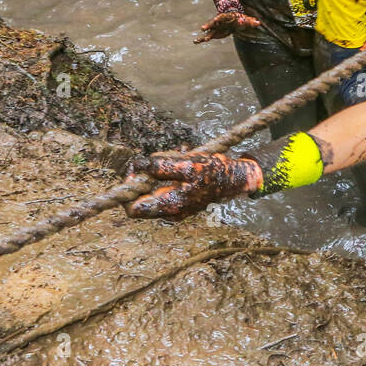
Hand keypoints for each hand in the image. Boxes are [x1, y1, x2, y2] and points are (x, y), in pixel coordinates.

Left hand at [126, 150, 262, 218]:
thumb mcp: (186, 165)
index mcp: (169, 205)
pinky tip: (184, 159)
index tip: (136, 170)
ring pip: (155, 187)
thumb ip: (159, 167)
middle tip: (162, 158)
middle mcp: (170, 210)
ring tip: (179, 155)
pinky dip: (171, 171)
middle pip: (142, 196)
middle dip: (148, 173)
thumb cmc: (213, 172)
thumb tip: (137, 166)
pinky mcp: (181, 199)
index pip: (132, 209)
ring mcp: (176, 206)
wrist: (236, 179)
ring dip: (161, 169)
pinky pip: (167, 185)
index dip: (129, 189)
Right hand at [195, 10, 260, 42]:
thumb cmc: (240, 18)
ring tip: (198, 40)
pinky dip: (201, 39)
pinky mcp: (214, 33)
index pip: (221, 17)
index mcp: (225, 17)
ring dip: (204, 35)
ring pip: (208, 31)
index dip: (219, 19)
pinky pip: (206, 36)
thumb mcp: (246, 19)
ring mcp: (215, 28)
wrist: (232, 17)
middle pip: (212, 23)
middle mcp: (219, 22)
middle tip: (203, 28)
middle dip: (208, 26)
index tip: (216, 20)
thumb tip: (258, 23)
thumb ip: (251, 21)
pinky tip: (195, 42)